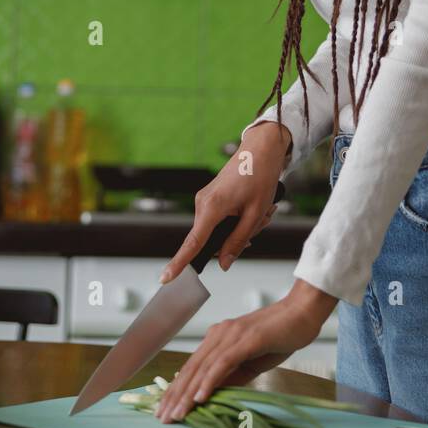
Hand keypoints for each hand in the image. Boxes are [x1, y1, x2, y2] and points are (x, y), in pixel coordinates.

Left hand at [155, 280, 337, 422]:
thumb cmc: (280, 336)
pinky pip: (223, 363)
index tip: (166, 409)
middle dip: (175, 395)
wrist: (303, 313)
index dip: (177, 389)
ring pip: (203, 367)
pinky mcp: (246, 339)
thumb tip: (213, 393)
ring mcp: (232, 335)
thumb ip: (233, 375)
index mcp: (219, 338)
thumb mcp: (252, 361)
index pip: (193, 367)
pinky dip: (209, 380)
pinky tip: (199, 397)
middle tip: (163, 418)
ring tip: (176, 413)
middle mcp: (220, 334)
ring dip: (187, 393)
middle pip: (192, 368)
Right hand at [160, 121, 291, 282]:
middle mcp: (202, 203)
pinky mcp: (209, 198)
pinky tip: (253, 207)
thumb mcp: (255, 214)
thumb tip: (224, 264)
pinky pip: (219, 219)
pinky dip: (237, 219)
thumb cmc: (260, 176)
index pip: (193, 243)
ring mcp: (204, 200)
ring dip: (240, 227)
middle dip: (237, 238)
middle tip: (262, 220)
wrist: (260, 149)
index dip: (180, 263)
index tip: (166, 278)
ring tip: (261, 210)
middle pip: (212, 240)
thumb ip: (238, 241)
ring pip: (218, 230)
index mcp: (212, 207)